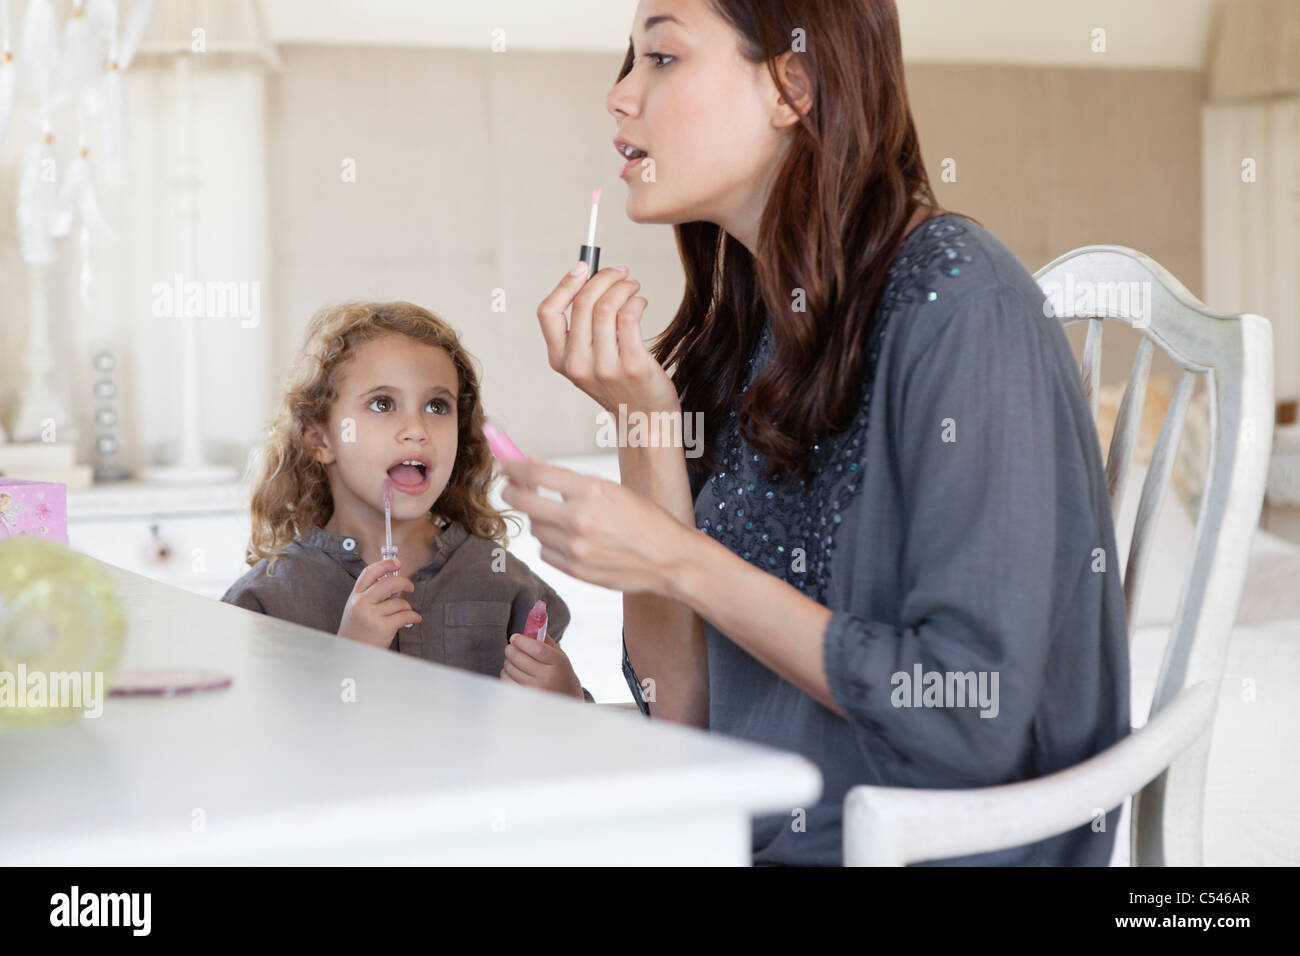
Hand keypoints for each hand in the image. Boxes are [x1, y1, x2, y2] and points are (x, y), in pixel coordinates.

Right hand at [337, 558, 421, 647]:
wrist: (351, 657)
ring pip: (399, 602)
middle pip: (388, 583)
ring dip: (406, 607)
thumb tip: (395, 584)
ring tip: (404, 614)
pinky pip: (405, 615)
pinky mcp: (383, 627)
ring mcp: (371, 615)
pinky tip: (414, 619)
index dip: (385, 564)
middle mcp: (361, 604)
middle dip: (403, 582)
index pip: (369, 573)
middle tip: (410, 586)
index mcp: (354, 597)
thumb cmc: (357, 634)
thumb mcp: (357, 611)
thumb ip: (371, 596)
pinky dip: (413, 616)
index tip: (397, 562)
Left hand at [498, 457, 692, 595]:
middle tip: (509, 488)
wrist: (669, 560)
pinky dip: (549, 543)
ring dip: (538, 519)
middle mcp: (579, 518)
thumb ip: (571, 481)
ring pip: (535, 528)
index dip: (513, 467)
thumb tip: (532, 466)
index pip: (535, 474)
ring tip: (556, 516)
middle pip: (524, 501)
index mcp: (591, 490)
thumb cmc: (646, 521)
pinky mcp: (575, 570)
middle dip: (511, 492)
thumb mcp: (613, 489)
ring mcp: (575, 548)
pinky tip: (567, 540)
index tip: (504, 464)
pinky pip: (545, 552)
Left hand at [500, 633, 583, 699]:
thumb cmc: (558, 671)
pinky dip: (506, 673)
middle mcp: (547, 678)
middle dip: (511, 649)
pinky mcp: (524, 698)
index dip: (522, 641)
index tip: (514, 637)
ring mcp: (535, 690)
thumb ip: (544, 639)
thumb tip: (531, 620)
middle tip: (511, 647)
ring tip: (514, 660)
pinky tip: (512, 672)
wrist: (564, 697)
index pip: (537, 649)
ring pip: (510, 669)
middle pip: (520, 658)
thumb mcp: (557, 654)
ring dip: (508, 661)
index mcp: (558, 663)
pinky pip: (506, 680)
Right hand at [538, 262, 680, 417]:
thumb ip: (583, 328)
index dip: (565, 284)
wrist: (645, 420)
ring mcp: (604, 368)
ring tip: (633, 287)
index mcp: (560, 360)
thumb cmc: (619, 385)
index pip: (548, 312)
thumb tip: (590, 277)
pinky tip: (640, 303)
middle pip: (582, 303)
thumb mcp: (588, 361)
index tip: (584, 266)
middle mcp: (577, 365)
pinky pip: (629, 317)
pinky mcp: (632, 365)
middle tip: (620, 272)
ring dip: (623, 287)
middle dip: (604, 277)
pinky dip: (636, 301)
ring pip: (607, 307)